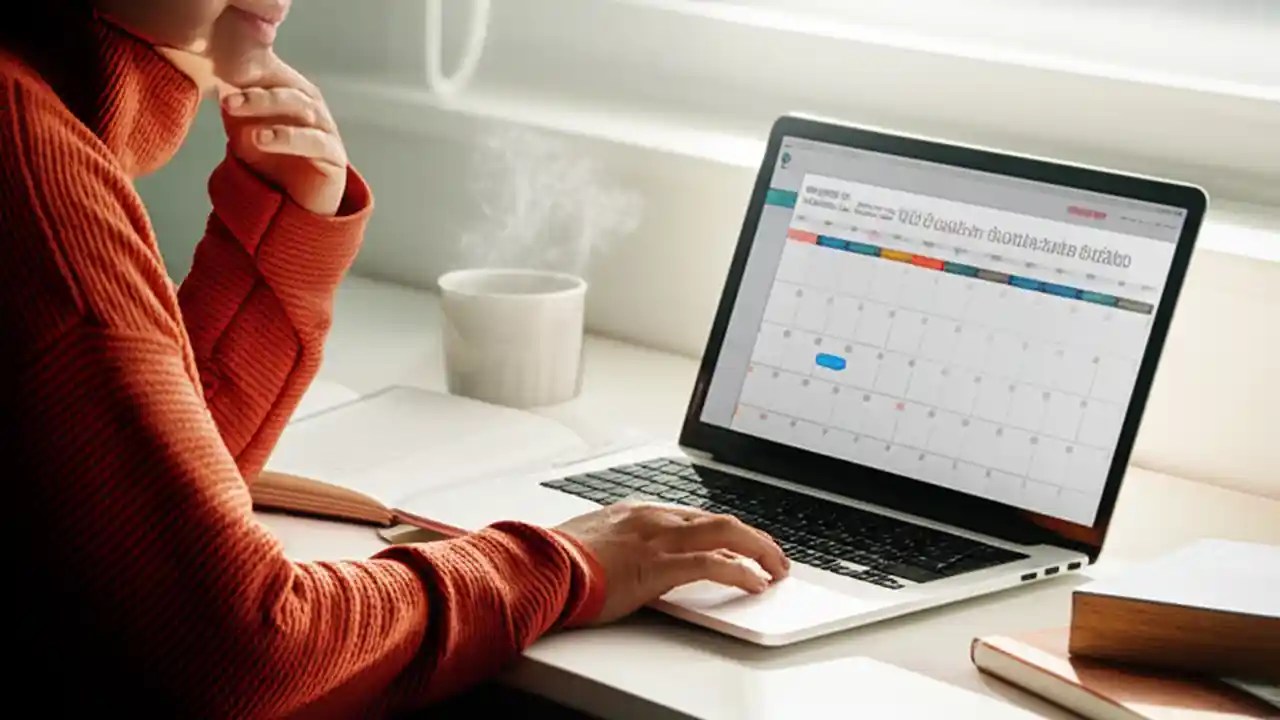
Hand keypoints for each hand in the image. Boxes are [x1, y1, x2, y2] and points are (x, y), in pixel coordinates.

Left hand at [218, 55, 348, 216]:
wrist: (291, 203)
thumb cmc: (269, 160)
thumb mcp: (243, 127)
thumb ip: (234, 103)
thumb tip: (212, 75)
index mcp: (290, 90)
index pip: (273, 69)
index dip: (251, 64)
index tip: (220, 65)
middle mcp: (311, 105)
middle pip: (287, 86)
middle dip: (255, 91)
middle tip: (228, 101)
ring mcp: (325, 128)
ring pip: (301, 108)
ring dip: (268, 106)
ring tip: (240, 115)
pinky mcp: (334, 155)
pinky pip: (314, 141)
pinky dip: (288, 137)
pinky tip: (264, 139)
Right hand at [556, 501, 790, 624]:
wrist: (535, 567)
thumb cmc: (551, 562)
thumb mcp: (588, 546)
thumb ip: (612, 550)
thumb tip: (617, 565)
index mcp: (634, 513)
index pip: (692, 516)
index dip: (722, 531)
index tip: (738, 542)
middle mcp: (651, 518)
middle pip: (718, 520)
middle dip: (752, 537)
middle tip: (773, 555)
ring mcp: (657, 539)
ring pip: (725, 533)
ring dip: (758, 550)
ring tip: (777, 568)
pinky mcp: (658, 566)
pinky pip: (713, 565)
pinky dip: (740, 572)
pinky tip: (755, 583)